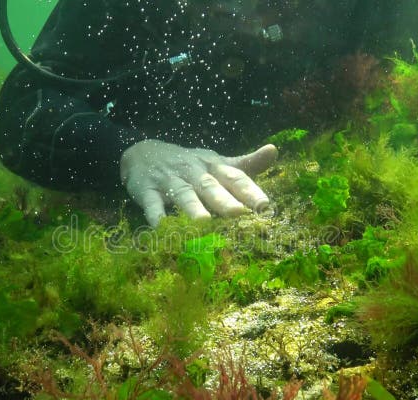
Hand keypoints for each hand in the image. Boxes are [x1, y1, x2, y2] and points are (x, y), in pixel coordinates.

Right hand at [120, 139, 277, 226]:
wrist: (143, 153)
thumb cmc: (190, 164)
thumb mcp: (217, 162)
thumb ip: (246, 164)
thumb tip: (274, 151)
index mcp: (214, 167)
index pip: (235, 178)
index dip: (251, 191)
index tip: (266, 206)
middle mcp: (194, 173)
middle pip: (210, 187)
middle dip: (225, 200)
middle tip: (240, 213)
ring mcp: (169, 181)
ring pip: (183, 195)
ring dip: (193, 209)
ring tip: (204, 224)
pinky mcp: (146, 190)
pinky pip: (151, 204)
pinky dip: (156, 216)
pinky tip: (161, 228)